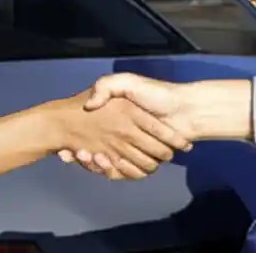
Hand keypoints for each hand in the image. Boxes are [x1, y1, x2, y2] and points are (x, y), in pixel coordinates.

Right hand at [49, 88, 188, 180]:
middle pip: (97, 154)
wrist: (186, 109)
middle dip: (86, 157)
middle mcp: (123, 136)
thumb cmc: (157, 94)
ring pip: (110, 165)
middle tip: (78, 153)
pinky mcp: (144, 161)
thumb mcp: (128, 83)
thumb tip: (89, 104)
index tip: (69, 147)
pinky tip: (109, 164)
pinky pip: (126, 173)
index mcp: (118, 119)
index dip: (79, 144)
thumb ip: (107, 87)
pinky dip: (117, 172)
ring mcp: (133, 150)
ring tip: (93, 157)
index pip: (90, 136)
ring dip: (100, 165)